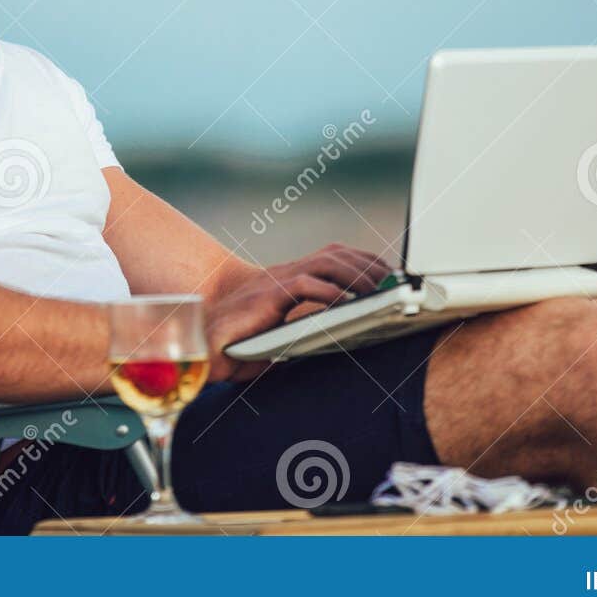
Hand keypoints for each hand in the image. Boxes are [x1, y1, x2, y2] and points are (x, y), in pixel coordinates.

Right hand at [204, 244, 393, 380]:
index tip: (390, 273)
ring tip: (378, 291)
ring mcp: (277, 281)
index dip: (364, 260)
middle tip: (394, 282)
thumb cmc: (240, 342)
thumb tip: (345, 336)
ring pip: (326, 263)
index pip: (334, 256)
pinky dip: (331, 293)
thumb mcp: (282, 333)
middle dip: (369, 264)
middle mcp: (286, 273)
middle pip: (336, 254)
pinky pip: (306, 286)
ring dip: (356, 274)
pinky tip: (348, 304)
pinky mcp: (268, 296)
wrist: (201, 341)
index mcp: (291, 277)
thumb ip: (309, 328)